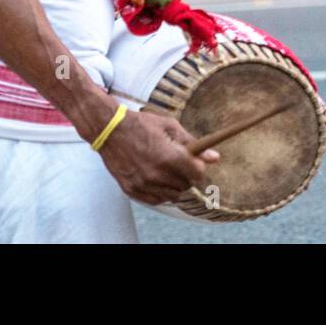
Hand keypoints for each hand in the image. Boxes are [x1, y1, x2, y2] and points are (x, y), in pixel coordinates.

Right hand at [97, 108, 218, 205]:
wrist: (110, 129)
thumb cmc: (142, 124)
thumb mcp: (170, 126)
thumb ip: (193, 143)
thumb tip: (215, 157)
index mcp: (169, 156)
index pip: (198, 174)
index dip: (199, 167)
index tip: (195, 162)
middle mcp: (157, 174)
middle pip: (186, 186)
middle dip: (187, 175)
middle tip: (179, 164)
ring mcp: (143, 184)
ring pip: (172, 195)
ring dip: (174, 185)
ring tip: (167, 170)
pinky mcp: (132, 190)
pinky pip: (156, 200)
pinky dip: (160, 192)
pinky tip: (157, 178)